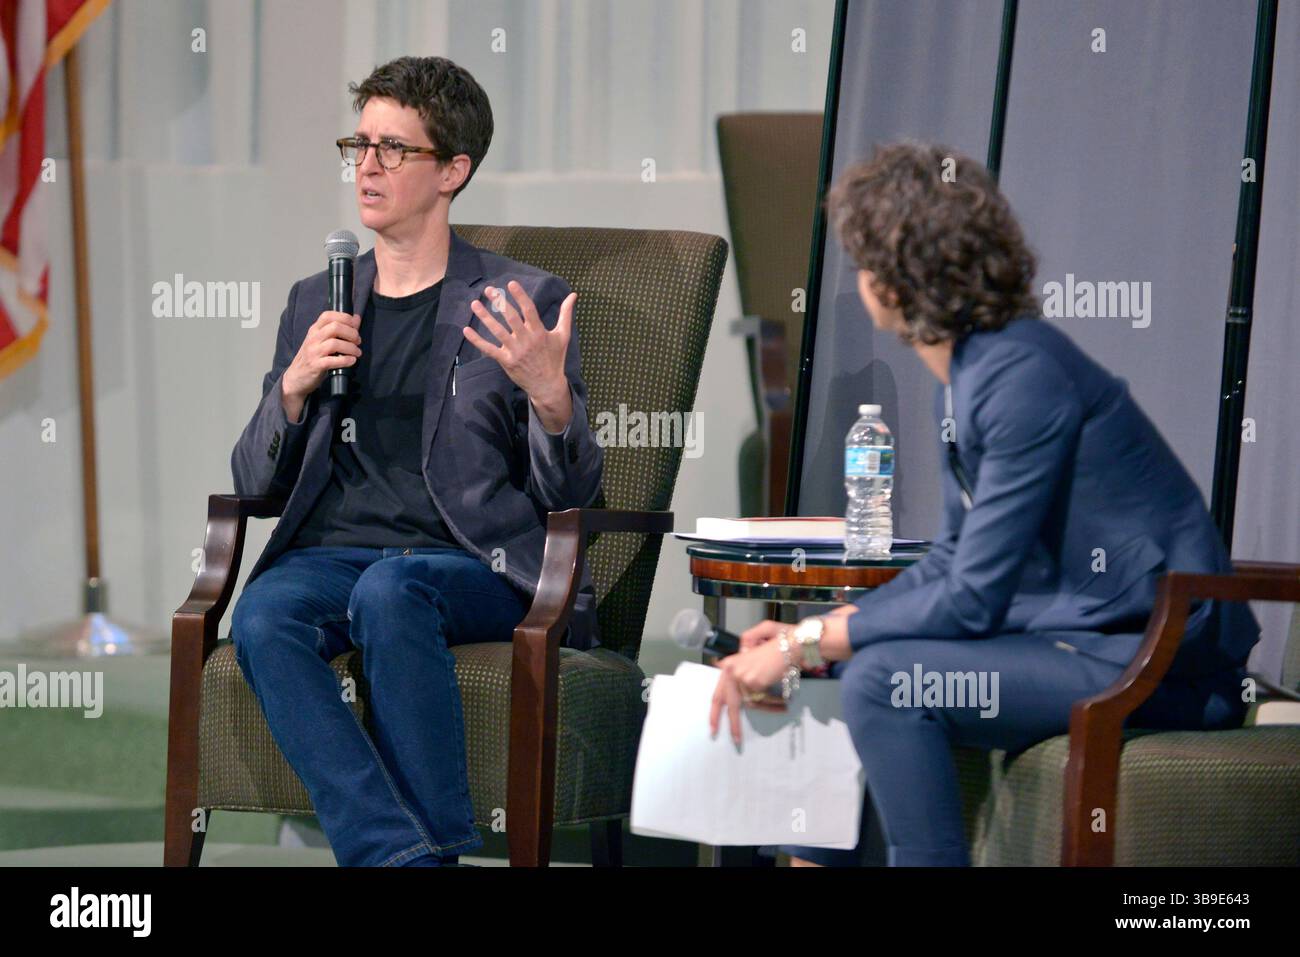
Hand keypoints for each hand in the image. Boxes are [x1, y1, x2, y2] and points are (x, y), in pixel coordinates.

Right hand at [281, 310, 361, 420]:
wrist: (296, 377)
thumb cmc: (312, 357)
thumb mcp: (321, 341)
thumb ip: (337, 330)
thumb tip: (356, 318)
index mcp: (314, 330)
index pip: (328, 315)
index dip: (345, 318)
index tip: (355, 326)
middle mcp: (313, 338)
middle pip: (335, 327)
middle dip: (351, 333)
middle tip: (358, 341)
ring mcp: (313, 352)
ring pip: (335, 343)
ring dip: (351, 348)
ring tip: (357, 352)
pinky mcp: (315, 366)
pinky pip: (332, 361)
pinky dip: (346, 360)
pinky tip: (351, 361)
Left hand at [463, 280, 576, 428]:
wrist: (547, 384)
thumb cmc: (555, 358)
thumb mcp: (563, 335)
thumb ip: (565, 314)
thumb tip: (573, 295)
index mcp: (539, 332)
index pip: (529, 310)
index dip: (520, 296)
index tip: (510, 284)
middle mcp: (526, 340)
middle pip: (511, 318)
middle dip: (499, 302)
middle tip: (489, 289)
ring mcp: (515, 351)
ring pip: (497, 331)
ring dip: (485, 317)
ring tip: (474, 304)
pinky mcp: (506, 361)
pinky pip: (489, 349)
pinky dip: (477, 340)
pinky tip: (466, 330)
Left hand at [708, 622, 795, 744]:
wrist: (790, 644)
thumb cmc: (776, 649)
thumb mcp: (754, 661)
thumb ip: (742, 675)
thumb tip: (741, 698)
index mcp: (729, 665)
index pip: (718, 693)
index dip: (715, 713)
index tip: (713, 727)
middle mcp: (731, 670)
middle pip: (730, 704)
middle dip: (733, 724)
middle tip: (736, 740)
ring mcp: (741, 676)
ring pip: (752, 703)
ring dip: (768, 707)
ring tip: (782, 706)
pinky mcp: (754, 682)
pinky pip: (764, 700)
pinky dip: (775, 703)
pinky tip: (784, 702)